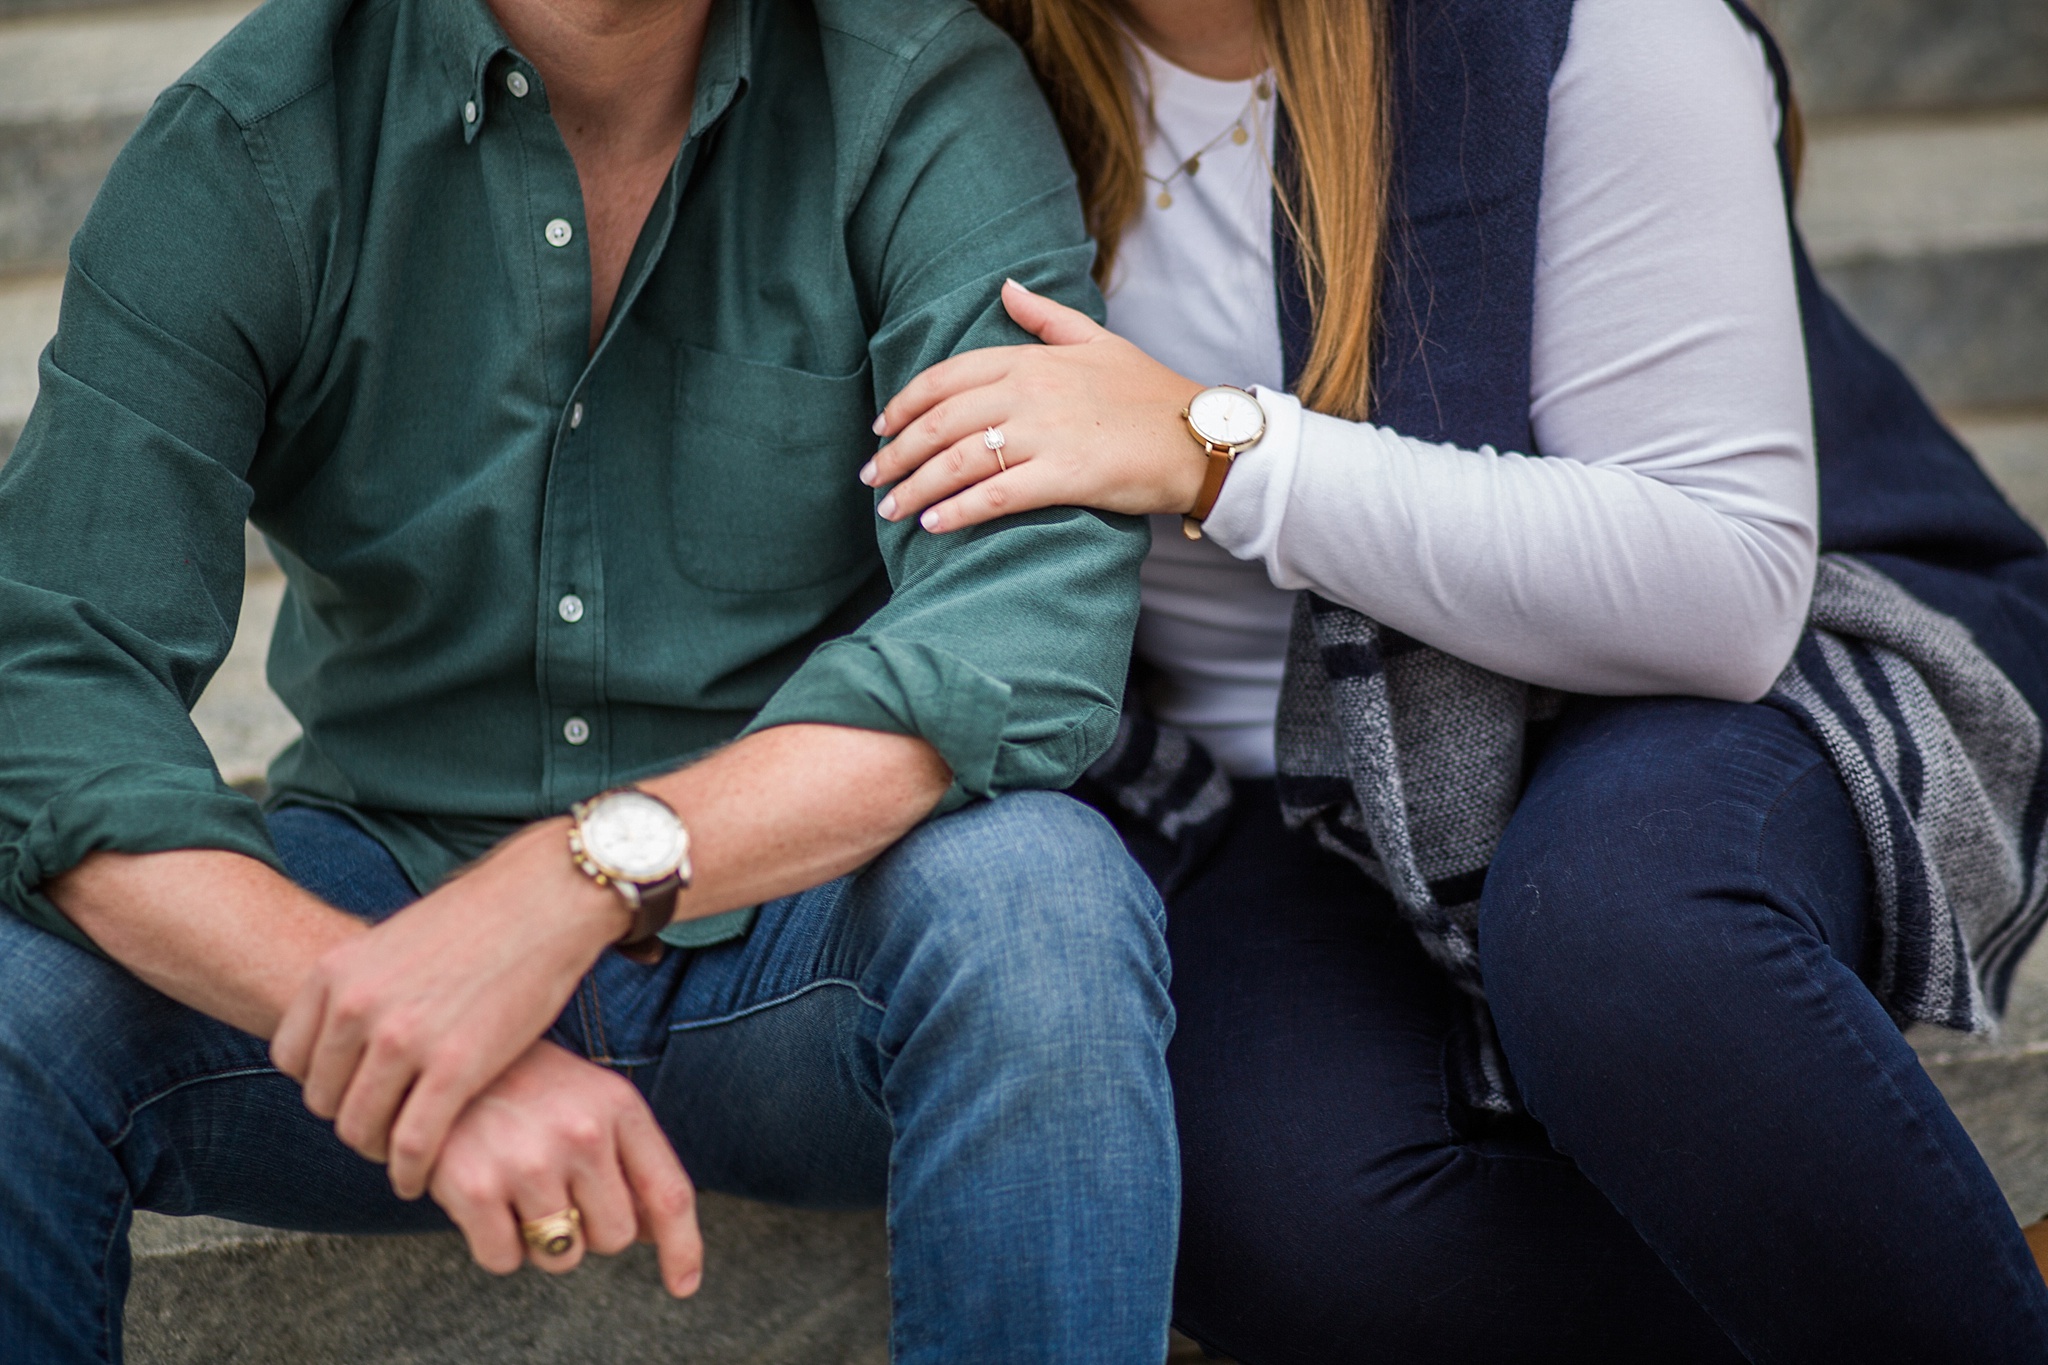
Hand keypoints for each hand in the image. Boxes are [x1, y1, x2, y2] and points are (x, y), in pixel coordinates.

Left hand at [271, 818, 629, 1198]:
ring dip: (380, 1150)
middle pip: (324, 1099)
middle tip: (386, 1128)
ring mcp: (404, 1037)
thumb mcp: (393, 942)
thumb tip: (346, 1039)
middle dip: (353, 1120)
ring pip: (360, 1128)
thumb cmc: (479, 920)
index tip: (354, 1091)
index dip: (323, 1083)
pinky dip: (411, 1171)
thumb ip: (361, 989)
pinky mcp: (455, 1066)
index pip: (291, 1058)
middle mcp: (356, 1005)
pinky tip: (420, 1177)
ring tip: (405, 1154)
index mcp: (335, 973)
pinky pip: (412, 1143)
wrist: (544, 898)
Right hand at [431, 1040, 702, 1296]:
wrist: (441, 1058)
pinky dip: (494, 1245)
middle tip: (554, 1190)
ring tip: (515, 1187)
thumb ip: (627, 1160)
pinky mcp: (476, 1186)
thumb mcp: (591, 1101)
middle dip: (589, 1230)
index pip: (669, 1193)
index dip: (683, 1247)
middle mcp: (583, 1132)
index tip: (684, 1285)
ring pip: (561, 1256)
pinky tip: (481, 1198)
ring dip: (539, 1240)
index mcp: (620, 1107)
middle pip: (614, 1237)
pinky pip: (504, 1261)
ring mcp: (530, 1160)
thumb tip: (654, 1235)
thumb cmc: (528, 1086)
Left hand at [865, 278, 1208, 532]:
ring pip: (958, 460)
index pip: (947, 377)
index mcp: (1032, 359)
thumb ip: (1046, 317)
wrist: (1201, 437)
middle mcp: (1031, 392)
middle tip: (871, 479)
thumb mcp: (1098, 341)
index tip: (879, 427)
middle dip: (896, 453)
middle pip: (941, 421)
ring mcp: (1046, 434)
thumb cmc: (1151, 393)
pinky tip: (932, 527)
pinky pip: (995, 496)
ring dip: (914, 488)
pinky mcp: (1065, 476)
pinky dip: (956, 512)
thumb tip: (1005, 288)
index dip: (904, 404)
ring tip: (890, 511)